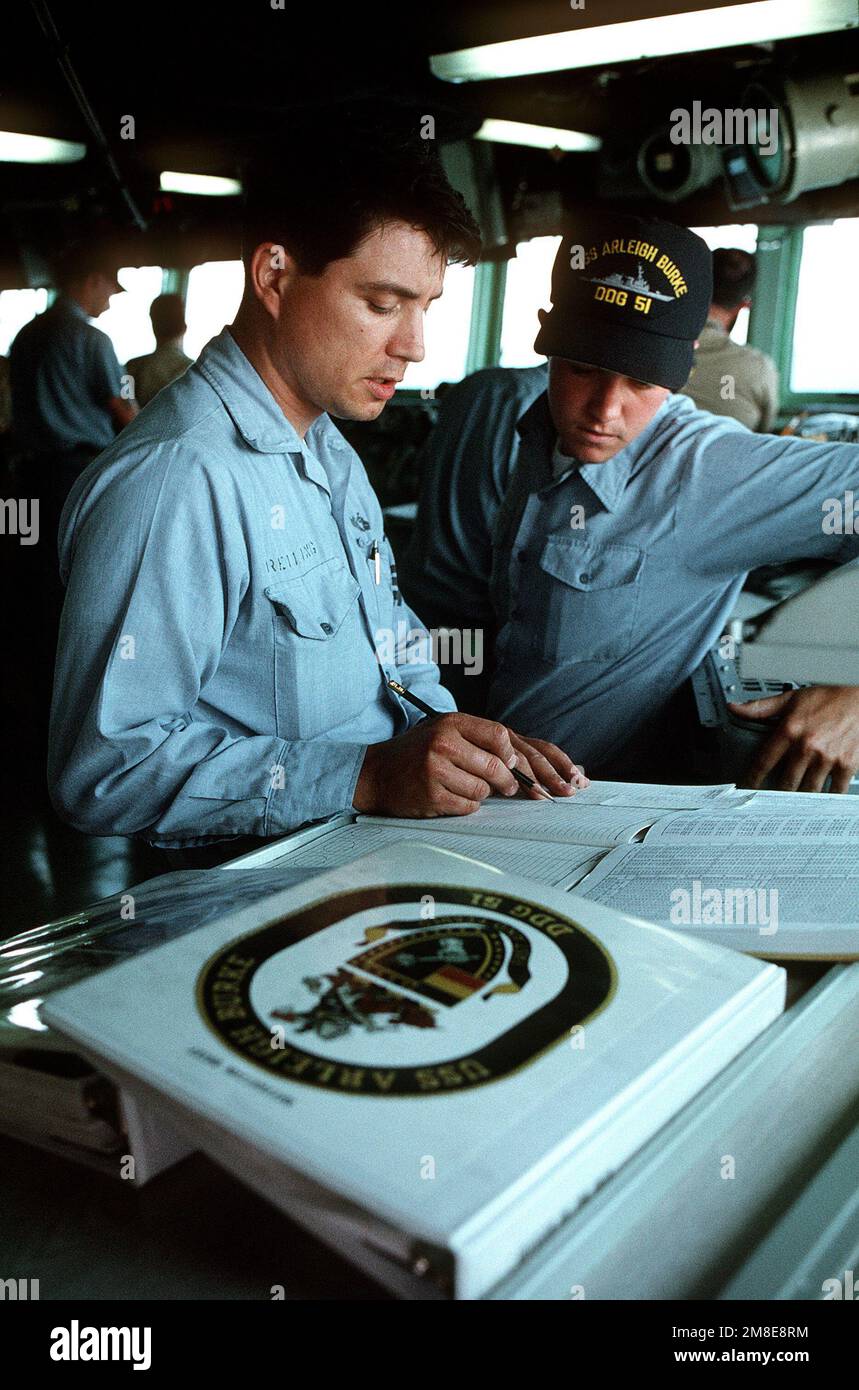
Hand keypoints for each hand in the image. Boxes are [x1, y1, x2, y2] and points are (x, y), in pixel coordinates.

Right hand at [353, 713, 584, 817]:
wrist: (376, 774)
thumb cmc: (417, 754)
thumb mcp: (446, 733)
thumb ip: (481, 741)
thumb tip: (523, 761)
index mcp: (452, 722)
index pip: (500, 735)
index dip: (517, 755)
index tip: (523, 768)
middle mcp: (444, 742)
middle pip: (497, 765)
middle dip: (511, 781)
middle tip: (514, 788)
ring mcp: (436, 769)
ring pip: (484, 789)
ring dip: (483, 794)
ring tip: (464, 787)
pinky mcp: (431, 795)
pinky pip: (468, 806)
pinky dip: (466, 806)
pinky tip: (450, 798)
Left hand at [728, 685, 858, 792]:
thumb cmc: (830, 698)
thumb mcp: (792, 698)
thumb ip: (761, 707)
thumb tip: (735, 707)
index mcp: (790, 730)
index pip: (763, 761)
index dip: (751, 778)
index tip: (746, 788)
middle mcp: (807, 746)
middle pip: (785, 782)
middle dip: (777, 793)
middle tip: (772, 800)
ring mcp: (828, 758)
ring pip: (808, 789)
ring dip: (801, 797)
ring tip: (794, 801)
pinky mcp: (847, 765)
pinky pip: (834, 790)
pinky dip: (827, 796)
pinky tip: (821, 798)